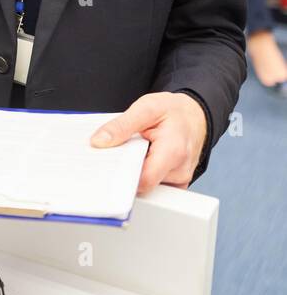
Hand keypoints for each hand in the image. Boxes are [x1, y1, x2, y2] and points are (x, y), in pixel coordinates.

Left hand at [91, 92, 207, 193]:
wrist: (195, 115)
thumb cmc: (173, 111)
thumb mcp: (146, 108)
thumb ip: (121, 126)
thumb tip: (99, 141)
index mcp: (173, 151)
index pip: (144, 180)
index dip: (121, 177)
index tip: (104, 168)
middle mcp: (179, 170)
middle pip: (142, 184)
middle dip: (123, 171)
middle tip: (112, 154)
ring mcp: (179, 179)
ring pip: (146, 185)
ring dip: (132, 171)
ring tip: (129, 152)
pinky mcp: (176, 183)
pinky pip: (153, 185)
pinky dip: (141, 174)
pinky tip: (137, 159)